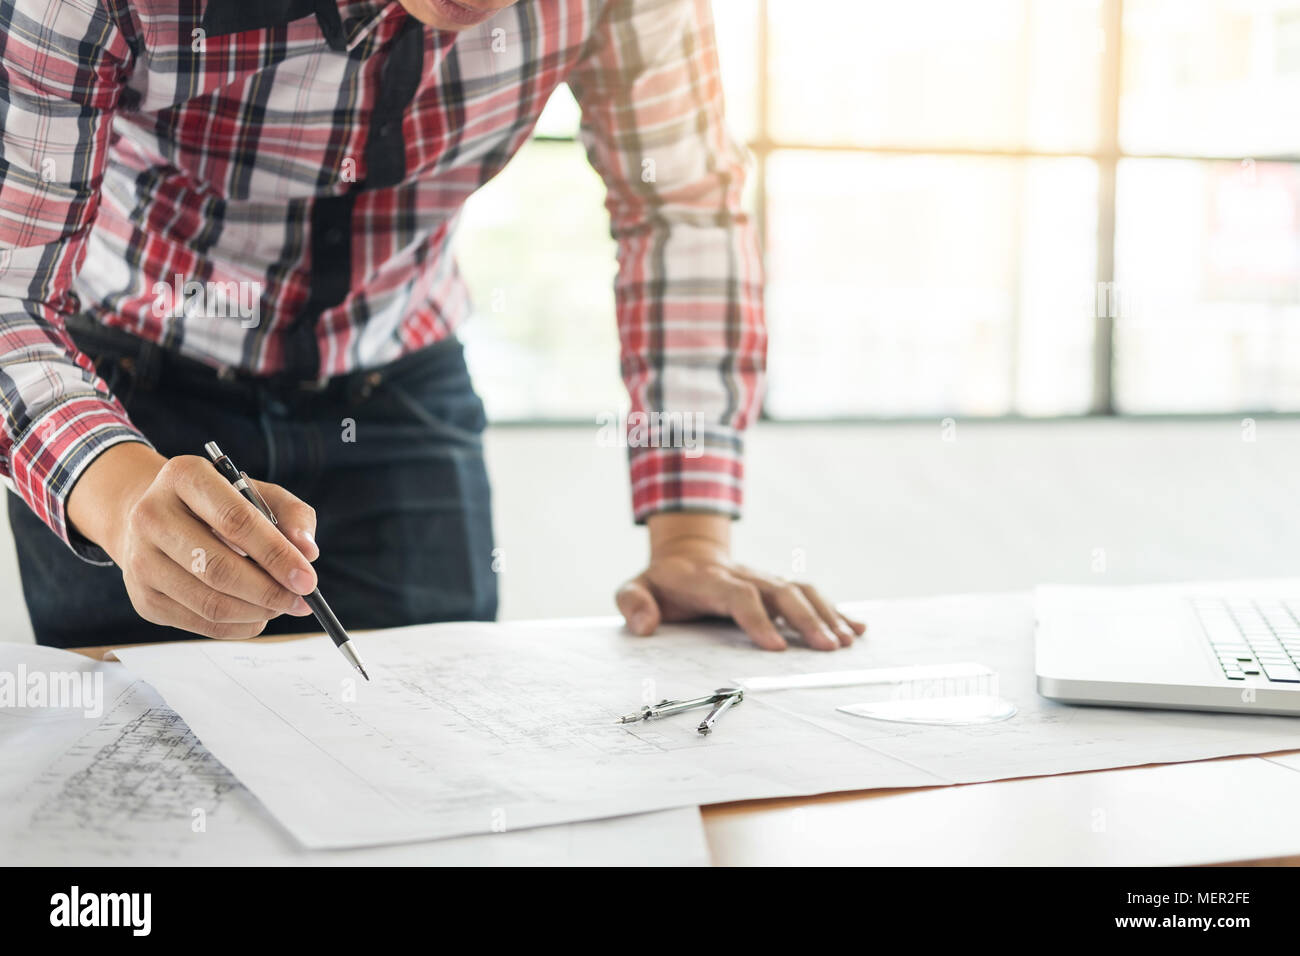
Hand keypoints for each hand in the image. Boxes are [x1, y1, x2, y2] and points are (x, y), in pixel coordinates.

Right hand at [67, 443, 319, 638]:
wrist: (155, 518)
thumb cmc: (217, 505)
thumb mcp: (257, 493)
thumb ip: (292, 515)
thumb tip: (307, 552)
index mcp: (184, 477)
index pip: (236, 521)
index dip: (276, 554)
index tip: (307, 579)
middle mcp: (151, 515)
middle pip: (219, 568)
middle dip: (270, 591)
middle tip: (301, 600)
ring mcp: (140, 560)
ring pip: (210, 602)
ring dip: (257, 612)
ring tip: (282, 605)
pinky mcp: (143, 598)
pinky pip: (200, 623)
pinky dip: (238, 626)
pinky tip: (257, 615)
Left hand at [615, 513, 865, 650]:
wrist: (686, 554)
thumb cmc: (661, 582)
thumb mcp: (634, 588)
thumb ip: (633, 603)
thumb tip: (645, 625)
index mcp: (711, 580)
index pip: (739, 596)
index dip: (758, 619)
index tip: (775, 647)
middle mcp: (745, 576)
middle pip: (781, 592)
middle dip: (806, 619)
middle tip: (828, 648)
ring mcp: (765, 579)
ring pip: (801, 591)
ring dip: (826, 615)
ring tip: (845, 643)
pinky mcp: (778, 586)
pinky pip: (810, 594)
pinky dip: (836, 610)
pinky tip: (858, 629)